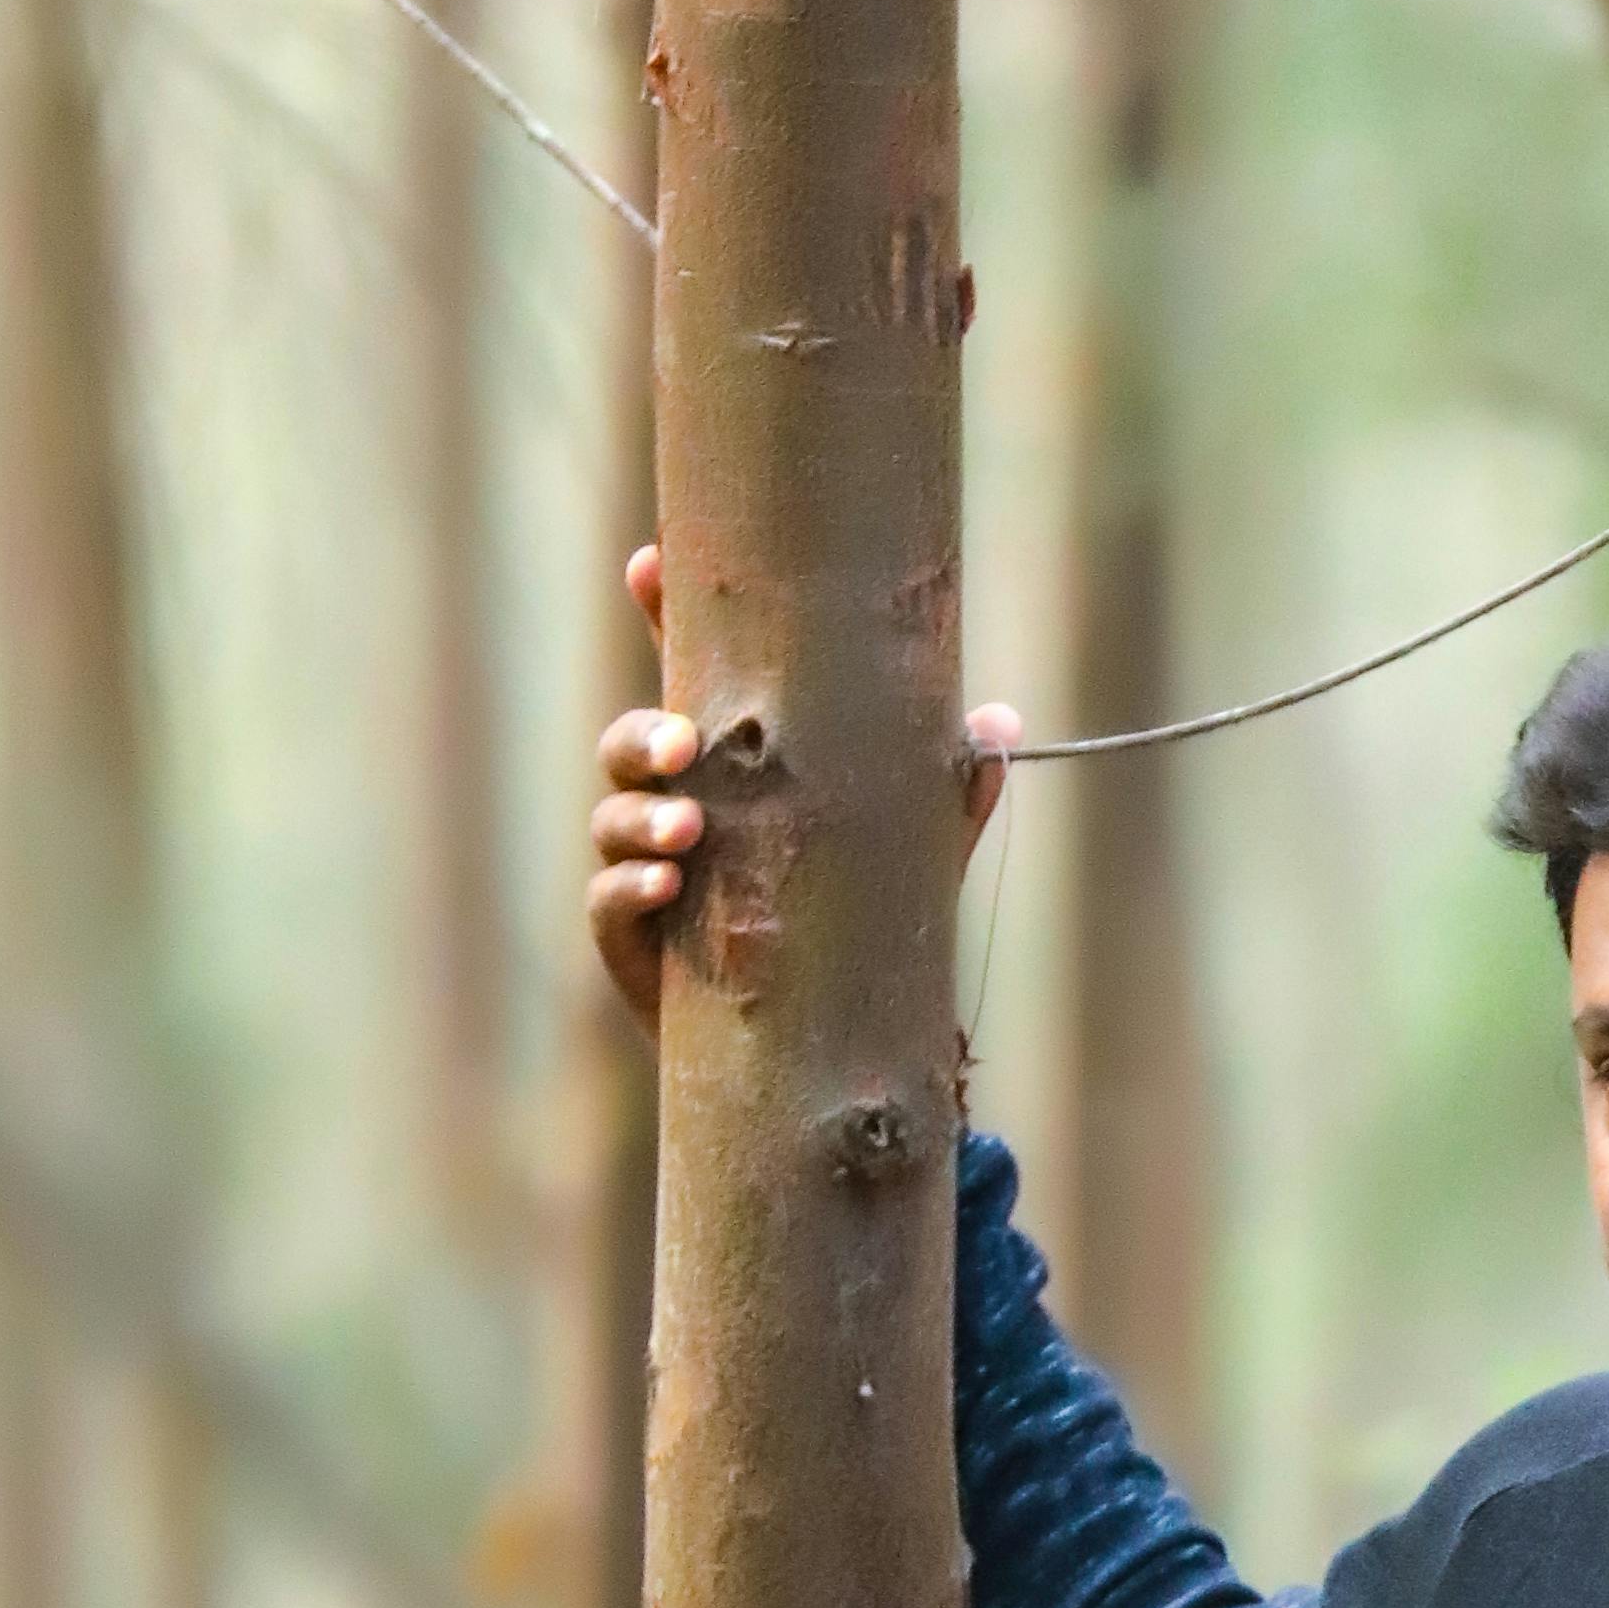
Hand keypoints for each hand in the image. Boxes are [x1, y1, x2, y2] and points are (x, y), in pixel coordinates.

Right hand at [586, 542, 1019, 1037]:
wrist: (821, 1043)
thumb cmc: (854, 922)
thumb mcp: (909, 855)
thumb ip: (945, 791)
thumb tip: (1001, 722)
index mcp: (732, 764)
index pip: (686, 674)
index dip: (662, 615)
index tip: (651, 564)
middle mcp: (676, 802)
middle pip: (629, 741)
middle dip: (644, 733)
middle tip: (684, 744)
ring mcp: (643, 865)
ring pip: (610, 815)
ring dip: (641, 815)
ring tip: (688, 828)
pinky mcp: (631, 937)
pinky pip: (607, 899)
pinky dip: (629, 885)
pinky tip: (664, 883)